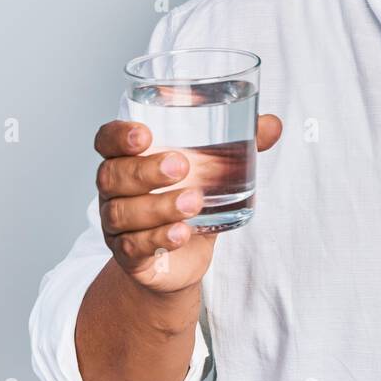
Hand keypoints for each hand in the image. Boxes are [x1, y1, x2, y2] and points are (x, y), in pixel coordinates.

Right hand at [92, 114, 282, 293]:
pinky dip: (159, 239)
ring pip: (124, 213)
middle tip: (181, 165)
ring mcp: (118, 225)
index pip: (106, 140)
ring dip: (159, 206)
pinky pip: (135, 247)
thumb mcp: (214, 170)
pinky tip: (182, 233)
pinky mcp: (130, 256)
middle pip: (112, 175)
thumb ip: (241, 143)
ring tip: (194, 201)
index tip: (144, 134)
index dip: (118, 135)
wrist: (182, 256)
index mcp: (128, 159)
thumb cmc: (189, 197)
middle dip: (145, 170)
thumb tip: (273, 124)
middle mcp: (115, 191)